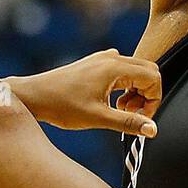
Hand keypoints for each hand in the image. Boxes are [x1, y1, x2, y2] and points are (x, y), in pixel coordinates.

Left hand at [5, 49, 160, 135]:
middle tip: (133, 114)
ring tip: (120, 110)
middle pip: (148, 71)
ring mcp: (103, 59)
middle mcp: (111, 58)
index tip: (140, 118)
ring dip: (136, 92)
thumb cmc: (61, 105)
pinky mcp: (96, 64)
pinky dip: (125, 86)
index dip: (153, 100)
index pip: (153, 77)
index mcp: (114, 67)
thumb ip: (129, 122)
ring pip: (136, 71)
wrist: (34, 96)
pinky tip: (111, 102)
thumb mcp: (98, 118)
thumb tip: (153, 129)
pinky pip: (122, 71)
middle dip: (147, 95)